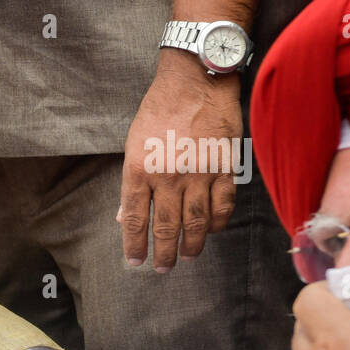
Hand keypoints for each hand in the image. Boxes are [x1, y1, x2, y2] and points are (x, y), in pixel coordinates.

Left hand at [120, 55, 241, 270]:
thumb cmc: (159, 111)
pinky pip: (223, 205)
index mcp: (139, 170)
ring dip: (192, 245)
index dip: (134, 245)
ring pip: (196, 222)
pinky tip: (213, 231)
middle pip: (165, 227)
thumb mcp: (133, 145)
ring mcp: (198, 173)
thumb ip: (131, 183)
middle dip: (163, 253)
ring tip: (188, 256)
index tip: (135, 262)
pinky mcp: (224, 167)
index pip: (135, 219)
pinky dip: (218, 223)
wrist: (195, 81)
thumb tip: (125, 217)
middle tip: (162, 268)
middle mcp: (167, 176)